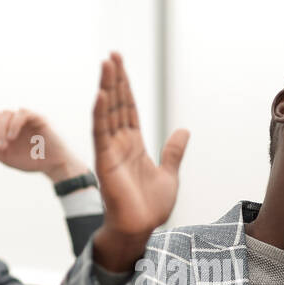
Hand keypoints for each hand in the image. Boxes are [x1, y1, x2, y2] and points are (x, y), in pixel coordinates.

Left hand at [0, 108, 87, 182]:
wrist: (52, 166)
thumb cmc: (30, 161)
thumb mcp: (5, 157)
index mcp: (5, 127)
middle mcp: (14, 120)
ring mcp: (25, 118)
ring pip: (5, 114)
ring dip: (0, 131)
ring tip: (3, 147)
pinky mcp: (38, 118)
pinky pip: (21, 114)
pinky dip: (13, 125)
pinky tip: (11, 138)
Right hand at [90, 51, 188, 271]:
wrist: (141, 229)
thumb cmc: (150, 208)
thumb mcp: (169, 174)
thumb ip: (173, 151)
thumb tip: (184, 130)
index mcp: (134, 145)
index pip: (128, 108)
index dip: (125, 86)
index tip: (120, 64)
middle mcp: (120, 144)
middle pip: (116, 105)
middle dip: (114, 80)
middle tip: (112, 55)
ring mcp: (111, 151)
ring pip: (107, 113)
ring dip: (106, 89)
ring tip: (106, 65)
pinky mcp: (104, 162)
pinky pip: (100, 134)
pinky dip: (99, 114)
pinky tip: (100, 95)